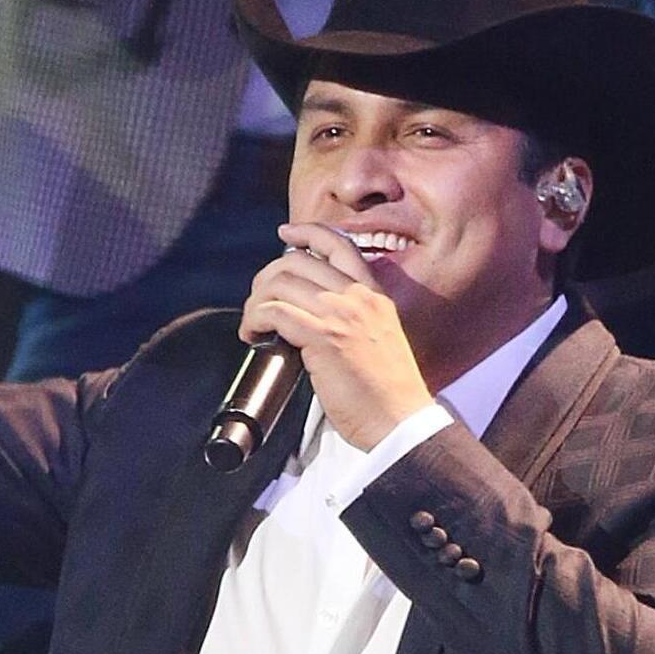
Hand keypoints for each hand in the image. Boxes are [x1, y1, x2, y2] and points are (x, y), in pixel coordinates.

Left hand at [240, 223, 433, 449]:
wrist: (401, 421)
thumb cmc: (388, 395)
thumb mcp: (378, 341)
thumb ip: (352, 321)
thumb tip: (312, 317)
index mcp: (374, 295)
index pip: (339, 244)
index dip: (307, 232)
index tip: (286, 234)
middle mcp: (358, 298)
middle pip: (297, 261)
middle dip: (267, 278)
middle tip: (259, 301)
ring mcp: (341, 315)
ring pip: (280, 284)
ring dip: (256, 302)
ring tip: (254, 324)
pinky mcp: (323, 338)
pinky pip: (274, 312)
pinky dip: (254, 321)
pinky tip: (253, 336)